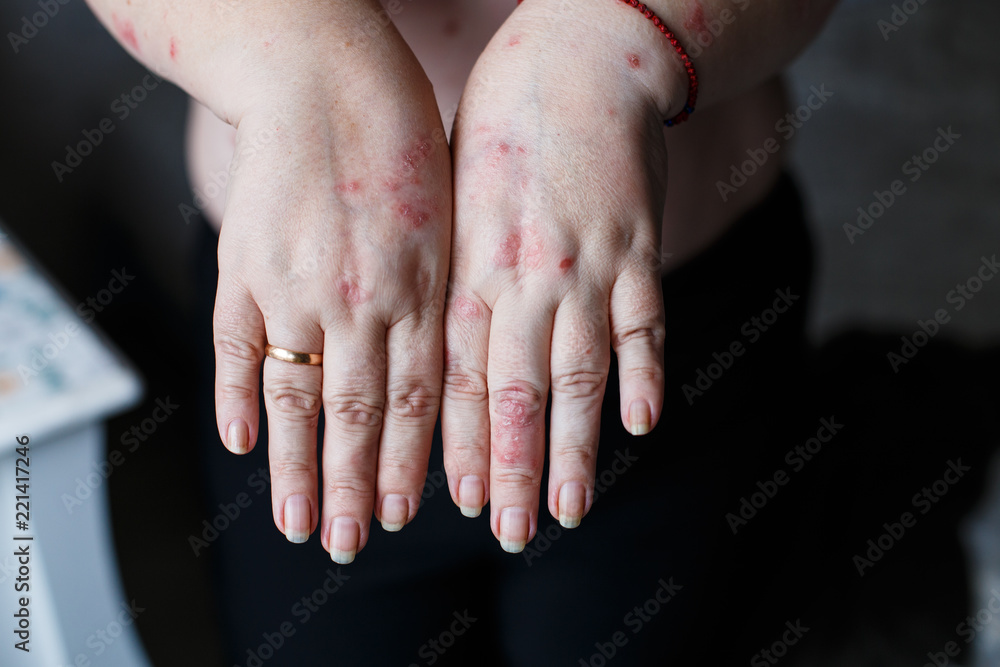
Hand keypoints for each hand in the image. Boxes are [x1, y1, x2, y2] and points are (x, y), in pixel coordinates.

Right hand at [212, 25, 450, 562]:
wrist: (325, 78)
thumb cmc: (399, 146)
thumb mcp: (447, 219)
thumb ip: (440, 294)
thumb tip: (444, 366)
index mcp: (422, 289)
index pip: (420, 400)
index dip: (414, 463)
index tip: (408, 512)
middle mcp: (363, 299)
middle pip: (362, 416)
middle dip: (360, 488)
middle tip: (353, 543)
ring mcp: (300, 285)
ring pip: (300, 397)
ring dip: (299, 469)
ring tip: (299, 523)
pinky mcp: (247, 264)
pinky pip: (238, 344)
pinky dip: (236, 396)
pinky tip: (239, 443)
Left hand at [443, 0, 684, 550]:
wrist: (585, 53)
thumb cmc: (506, 118)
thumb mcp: (455, 188)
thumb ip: (450, 266)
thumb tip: (435, 336)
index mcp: (472, 262)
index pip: (460, 375)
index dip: (457, 444)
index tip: (452, 502)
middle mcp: (526, 274)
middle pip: (516, 392)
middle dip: (509, 470)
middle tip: (508, 534)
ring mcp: (589, 263)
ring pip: (579, 375)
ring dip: (573, 448)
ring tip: (569, 511)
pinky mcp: (641, 245)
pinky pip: (644, 320)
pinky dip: (645, 374)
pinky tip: (641, 425)